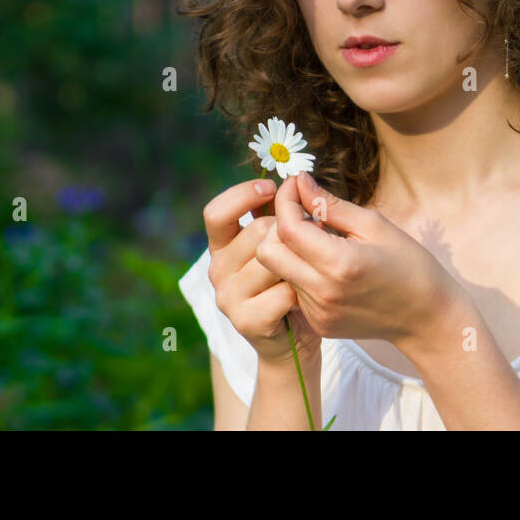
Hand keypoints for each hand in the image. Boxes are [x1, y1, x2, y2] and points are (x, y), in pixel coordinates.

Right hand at [202, 178, 322, 367]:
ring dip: (297, 265)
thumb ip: (281, 213)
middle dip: (288, 233)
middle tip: (304, 248)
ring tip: (302, 276)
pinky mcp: (245, 320)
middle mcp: (217, 269)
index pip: (216, 212)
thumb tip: (295, 179)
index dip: (243, 195)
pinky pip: (283, 291)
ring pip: (271, 260)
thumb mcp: (286, 242)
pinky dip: (301, 294)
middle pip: (256, 230)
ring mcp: (227, 297)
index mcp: (222, 245)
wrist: (294, 340)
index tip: (272, 188)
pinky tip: (300, 300)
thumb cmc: (293, 282)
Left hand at [255, 171, 461, 349]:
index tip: (295, 185)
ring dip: (291, 250)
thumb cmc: (408, 265)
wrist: (426, 319)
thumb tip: (300, 182)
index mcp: (339, 264)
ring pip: (279, 271)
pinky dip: (302, 272)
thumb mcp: (374, 225)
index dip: (285, 200)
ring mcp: (317, 313)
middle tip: (304, 214)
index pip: (287, 227)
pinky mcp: (317, 325)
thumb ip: (330, 204)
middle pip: (268, 252)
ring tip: (322, 241)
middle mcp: (322, 293)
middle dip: (278, 227)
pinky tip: (327, 266)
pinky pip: (293, 289)